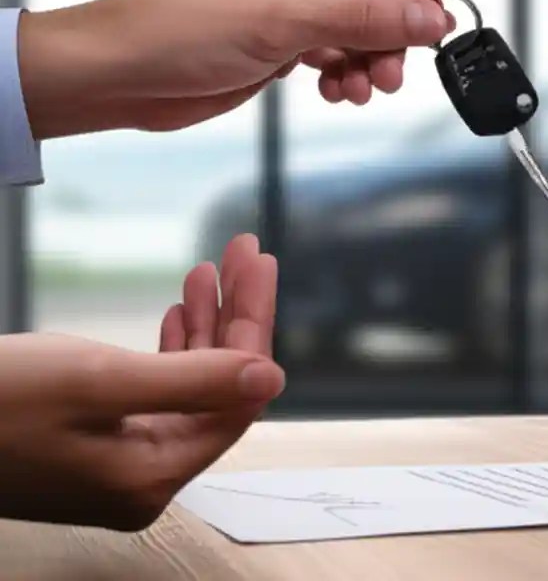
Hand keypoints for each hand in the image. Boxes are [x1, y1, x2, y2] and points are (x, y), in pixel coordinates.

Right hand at [0, 234, 281, 530]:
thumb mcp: (99, 380)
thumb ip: (194, 380)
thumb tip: (272, 377)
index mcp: (152, 476)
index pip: (235, 397)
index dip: (253, 326)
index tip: (258, 264)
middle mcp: (142, 480)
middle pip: (215, 390)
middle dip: (232, 317)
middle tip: (242, 253)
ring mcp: (115, 467)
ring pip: (184, 388)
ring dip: (201, 327)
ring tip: (208, 270)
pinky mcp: (90, 447)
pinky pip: (150, 396)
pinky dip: (168, 350)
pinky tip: (179, 314)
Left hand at [16, 0, 451, 137]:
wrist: (125, 75)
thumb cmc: (177, 27)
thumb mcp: (283, 22)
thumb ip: (365, 20)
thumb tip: (428, 18)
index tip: (435, 27)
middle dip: (386, 37)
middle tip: (393, 73)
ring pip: (358, 27)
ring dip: (367, 61)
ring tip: (362, 88)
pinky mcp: (283, 34)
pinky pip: (337, 50)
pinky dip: (343, 72)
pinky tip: (336, 90)